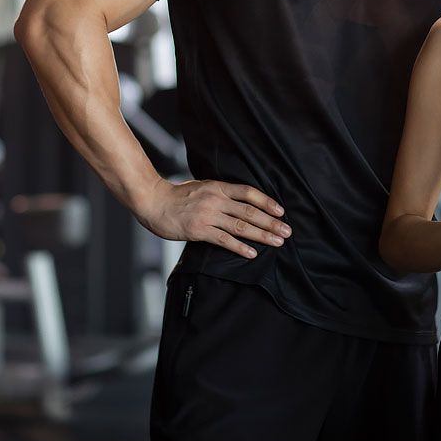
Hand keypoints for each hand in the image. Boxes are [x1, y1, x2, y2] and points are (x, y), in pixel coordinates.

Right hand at [137, 178, 289, 258]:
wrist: (153, 202)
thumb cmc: (177, 196)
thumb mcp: (202, 187)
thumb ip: (220, 193)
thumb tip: (240, 201)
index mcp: (218, 187)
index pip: (249, 193)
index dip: (267, 202)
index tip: (281, 211)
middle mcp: (216, 199)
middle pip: (250, 211)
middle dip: (271, 222)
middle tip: (287, 231)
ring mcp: (208, 215)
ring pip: (241, 226)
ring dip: (262, 235)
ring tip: (277, 242)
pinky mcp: (199, 230)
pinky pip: (224, 240)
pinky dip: (240, 247)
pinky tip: (252, 254)